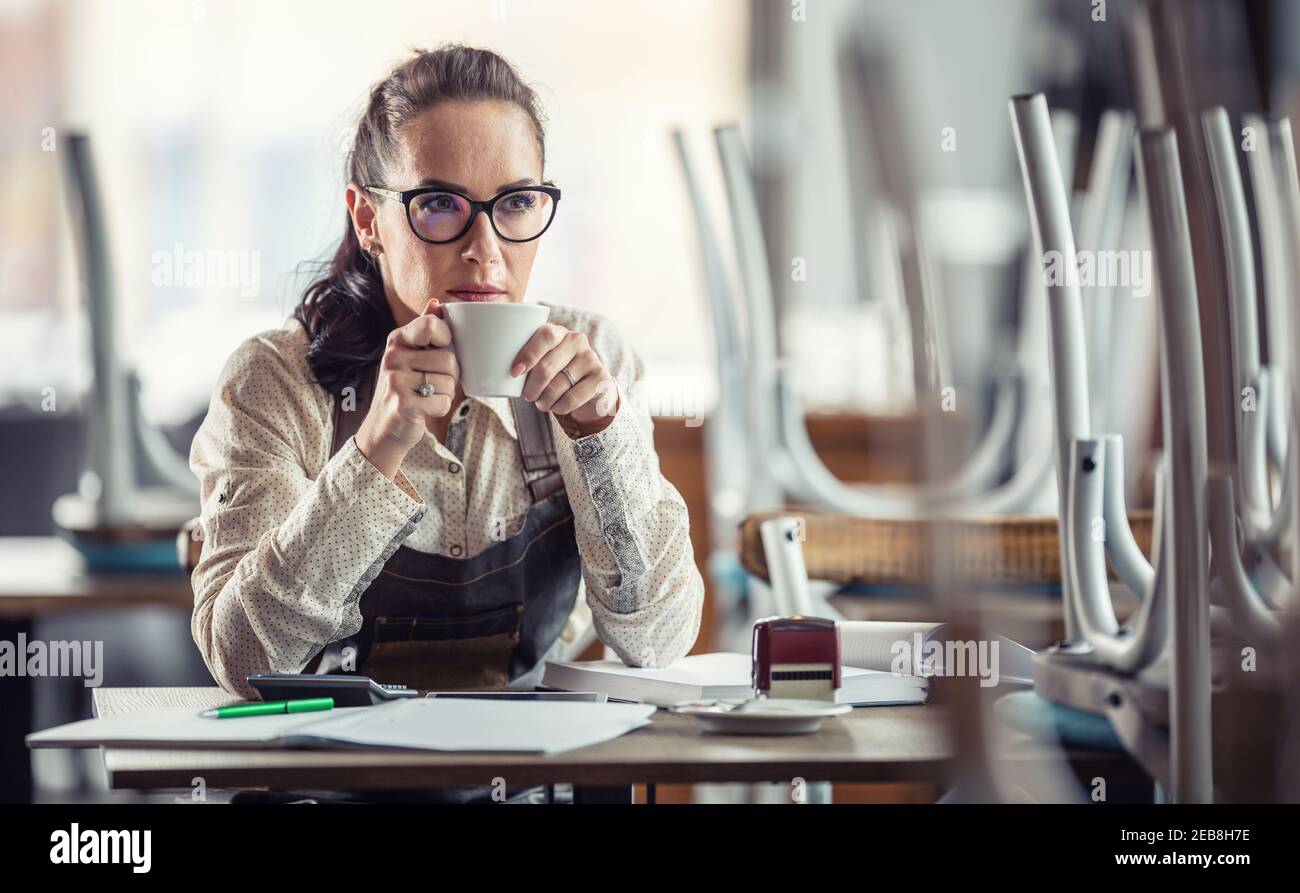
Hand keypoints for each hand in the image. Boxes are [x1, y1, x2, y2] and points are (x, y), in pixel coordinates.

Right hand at [355, 298, 458, 478]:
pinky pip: (442, 403)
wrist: (383, 429)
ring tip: (426, 396)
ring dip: (445, 394)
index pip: (432, 325)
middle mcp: (393, 357)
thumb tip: (437, 303)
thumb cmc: (404, 389)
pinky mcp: (403, 404)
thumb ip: (424, 330)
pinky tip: (425, 409)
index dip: (447, 339)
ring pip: (448, 383)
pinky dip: (440, 409)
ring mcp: (395, 380)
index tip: (440, 350)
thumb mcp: (410, 356)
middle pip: (449, 360)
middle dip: (450, 376)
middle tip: (433, 383)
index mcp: (397, 340)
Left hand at [511, 323, 619, 436]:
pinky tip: (557, 407)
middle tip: (528, 396)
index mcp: (559, 332)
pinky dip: (559, 407)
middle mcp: (578, 341)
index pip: (545, 336)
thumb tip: (496, 372)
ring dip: (544, 401)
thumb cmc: (557, 374)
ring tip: (542, 403)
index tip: (514, 373)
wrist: (591, 389)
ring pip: (558, 386)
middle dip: (532, 387)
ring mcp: (591, 359)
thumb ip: (526, 360)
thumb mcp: (542, 361)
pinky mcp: (601, 379)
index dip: (528, 355)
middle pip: (547, 367)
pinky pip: (572, 398)